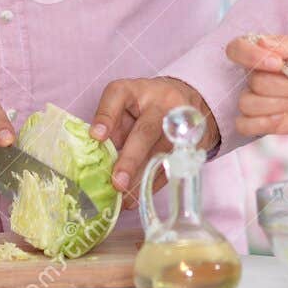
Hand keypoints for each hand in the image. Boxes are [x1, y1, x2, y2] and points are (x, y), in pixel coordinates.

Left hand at [90, 77, 218, 209]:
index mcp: (136, 90)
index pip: (118, 95)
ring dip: (142, 177)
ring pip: (161, 152)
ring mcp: (179, 121)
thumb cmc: (145, 107)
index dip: (106, 116)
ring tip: (125, 197)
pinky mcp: (191, 141)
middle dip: (130, 159)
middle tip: (117, 182)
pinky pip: (172, 164)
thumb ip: (113, 127)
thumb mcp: (126, 107)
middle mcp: (159, 102)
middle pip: (146, 131)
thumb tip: (101, 159)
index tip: (96, 136)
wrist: (187, 101)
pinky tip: (139, 195)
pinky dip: (153, 183)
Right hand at [224, 33, 287, 140]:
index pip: (238, 48)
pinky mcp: (263, 121)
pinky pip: (244, 125)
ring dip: (280, 104)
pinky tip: (282, 118)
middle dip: (285, 86)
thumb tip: (263, 42)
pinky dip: (263, 123)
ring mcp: (260, 99)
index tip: (278, 64)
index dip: (250, 55)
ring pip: (248, 103)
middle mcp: (260, 74)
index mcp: (270, 51)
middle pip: (253, 81)